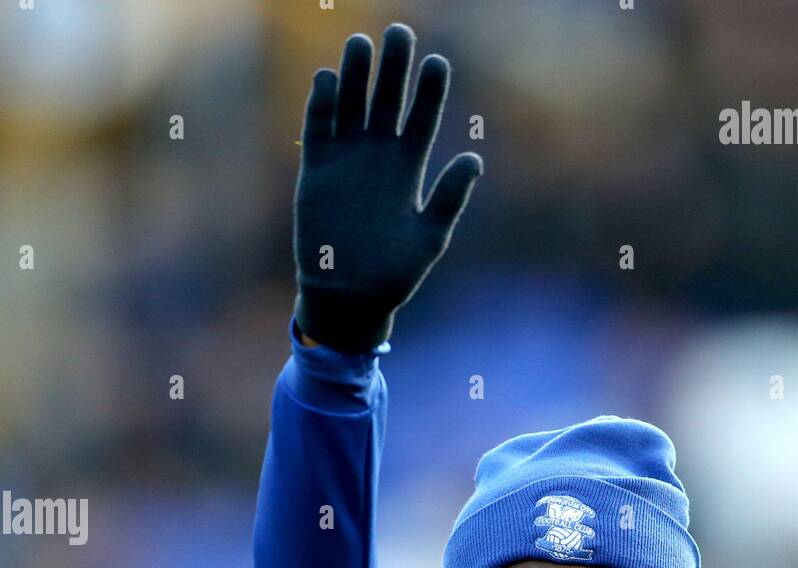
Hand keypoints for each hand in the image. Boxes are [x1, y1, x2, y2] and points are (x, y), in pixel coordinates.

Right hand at [293, 22, 482, 352]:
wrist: (349, 297)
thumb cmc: (394, 274)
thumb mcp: (429, 237)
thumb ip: (449, 197)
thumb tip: (474, 159)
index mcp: (409, 169)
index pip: (423, 118)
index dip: (430, 91)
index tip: (438, 62)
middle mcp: (379, 157)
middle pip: (387, 100)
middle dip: (394, 68)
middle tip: (400, 33)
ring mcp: (347, 160)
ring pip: (352, 105)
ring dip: (357, 76)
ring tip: (361, 45)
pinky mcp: (316, 171)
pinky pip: (318, 129)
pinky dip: (322, 105)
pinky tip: (329, 80)